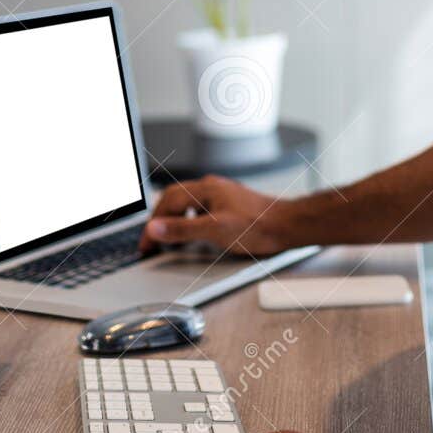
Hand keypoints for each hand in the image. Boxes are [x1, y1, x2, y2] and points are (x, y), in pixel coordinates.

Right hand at [141, 175, 291, 256]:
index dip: (152, 224)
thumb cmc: (257, 226)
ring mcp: (221, 195)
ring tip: (168, 239)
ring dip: (174, 220)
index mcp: (205, 189)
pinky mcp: (230, 205)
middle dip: (159, 219)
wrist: (287, 226)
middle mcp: (212, 188)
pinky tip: (194, 234)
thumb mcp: (214, 230)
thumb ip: (182, 229)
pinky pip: (200, 209)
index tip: (145, 244)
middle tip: (151, 242)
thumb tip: (154, 228)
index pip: (167, 202)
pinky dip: (189, 221)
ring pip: (187, 204)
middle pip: (174, 199)